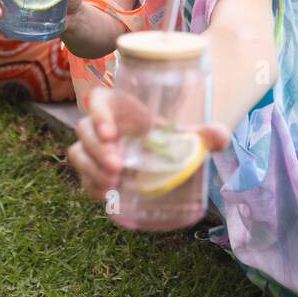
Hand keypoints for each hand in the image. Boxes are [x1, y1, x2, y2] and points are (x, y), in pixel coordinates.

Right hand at [68, 86, 230, 201]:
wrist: (163, 154)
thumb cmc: (170, 135)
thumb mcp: (187, 133)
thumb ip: (205, 134)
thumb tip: (219, 137)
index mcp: (121, 108)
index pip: (99, 100)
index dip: (98, 113)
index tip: (111, 132)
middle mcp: (104, 126)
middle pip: (84, 130)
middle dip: (97, 149)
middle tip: (118, 166)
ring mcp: (96, 150)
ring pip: (78, 154)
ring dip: (91, 169)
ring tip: (113, 182)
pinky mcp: (95, 172)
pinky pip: (83, 178)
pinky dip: (92, 187)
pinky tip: (108, 196)